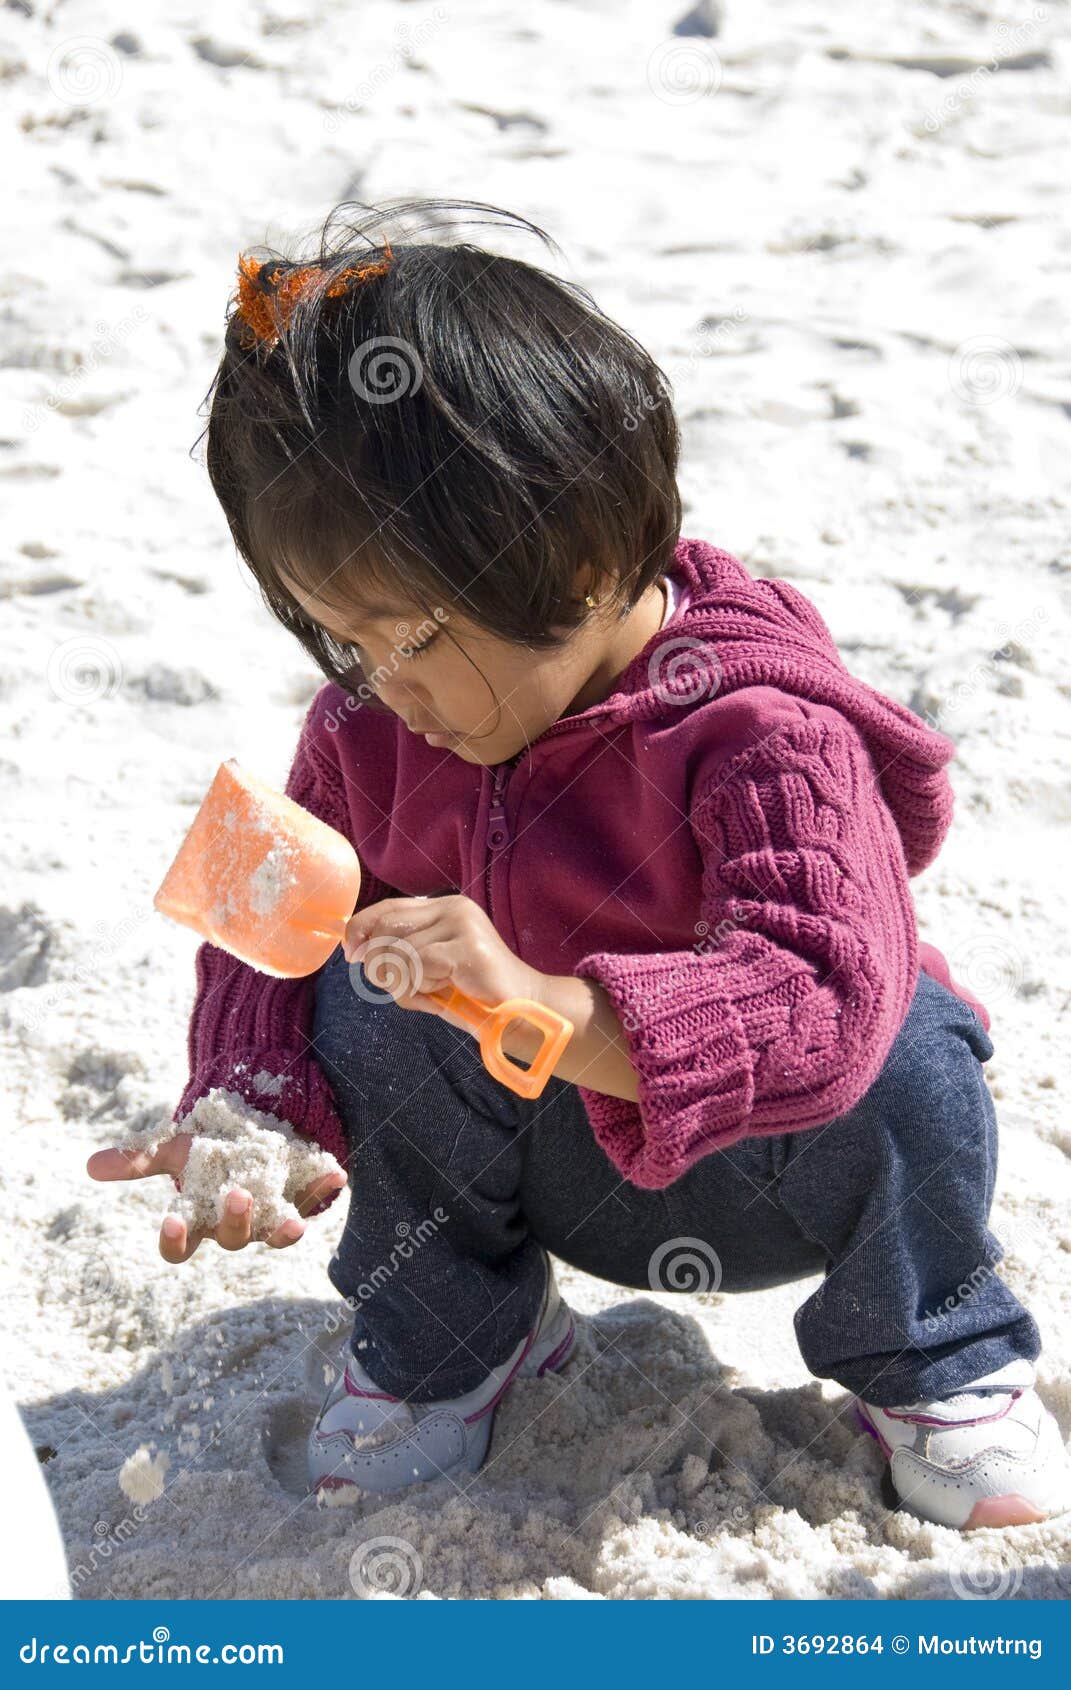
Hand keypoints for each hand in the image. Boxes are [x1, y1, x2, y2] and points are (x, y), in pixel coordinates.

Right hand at [86, 1135, 347, 1263]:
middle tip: (237, 1196)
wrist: (254, 1121)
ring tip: (293, 1222)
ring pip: (277, 1234)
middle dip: (235, 1222)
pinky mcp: (306, 1195)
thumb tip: (90, 1165)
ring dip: (285, 1230)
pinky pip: (317, 1197)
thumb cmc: (210, 1148)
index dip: (177, 1239)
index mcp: (201, 1220)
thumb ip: (138, 1159)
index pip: (182, 1247)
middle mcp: (239, 1226)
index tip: (172, 1221)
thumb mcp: (176, 1149)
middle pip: (234, 1239)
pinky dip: (325, 1187)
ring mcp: (274, 1213)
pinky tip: (335, 1175)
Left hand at [344, 894, 546, 1032]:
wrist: (519, 1011)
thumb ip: (397, 955)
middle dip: (380, 963)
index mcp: (444, 907)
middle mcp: (453, 907)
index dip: (361, 927)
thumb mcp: (426, 969)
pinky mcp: (468, 948)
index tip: (350, 953)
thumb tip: (358, 950)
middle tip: (399, 987)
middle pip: (387, 928)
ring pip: (400, 951)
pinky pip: (418, 966)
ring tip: (431, 993)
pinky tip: (442, 993)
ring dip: (405, 983)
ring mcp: (463, 925)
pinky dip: (421, 988)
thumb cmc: (470, 993)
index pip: (388, 908)